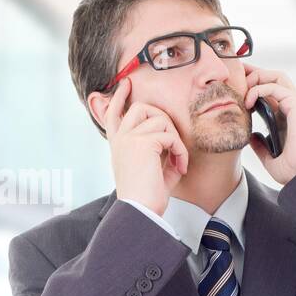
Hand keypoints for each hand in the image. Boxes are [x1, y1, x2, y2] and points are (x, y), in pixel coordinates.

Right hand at [103, 76, 187, 215]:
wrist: (141, 211)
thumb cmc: (148, 196)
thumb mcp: (154, 170)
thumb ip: (160, 152)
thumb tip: (174, 143)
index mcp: (118, 144)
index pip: (114, 114)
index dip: (120, 97)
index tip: (127, 84)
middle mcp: (120, 138)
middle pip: (142, 108)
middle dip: (164, 118)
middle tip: (175, 141)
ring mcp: (129, 138)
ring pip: (161, 120)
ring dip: (176, 140)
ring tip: (179, 161)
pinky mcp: (142, 142)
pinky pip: (171, 136)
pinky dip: (180, 151)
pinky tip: (181, 166)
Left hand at [243, 66, 295, 184]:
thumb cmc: (293, 170)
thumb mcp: (270, 158)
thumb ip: (260, 146)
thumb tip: (251, 137)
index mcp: (286, 117)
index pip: (270, 91)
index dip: (253, 85)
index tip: (236, 88)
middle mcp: (292, 107)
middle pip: (273, 77)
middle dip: (253, 73)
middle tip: (235, 78)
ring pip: (276, 76)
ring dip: (257, 77)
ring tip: (243, 90)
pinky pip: (274, 86)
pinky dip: (258, 89)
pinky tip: (248, 102)